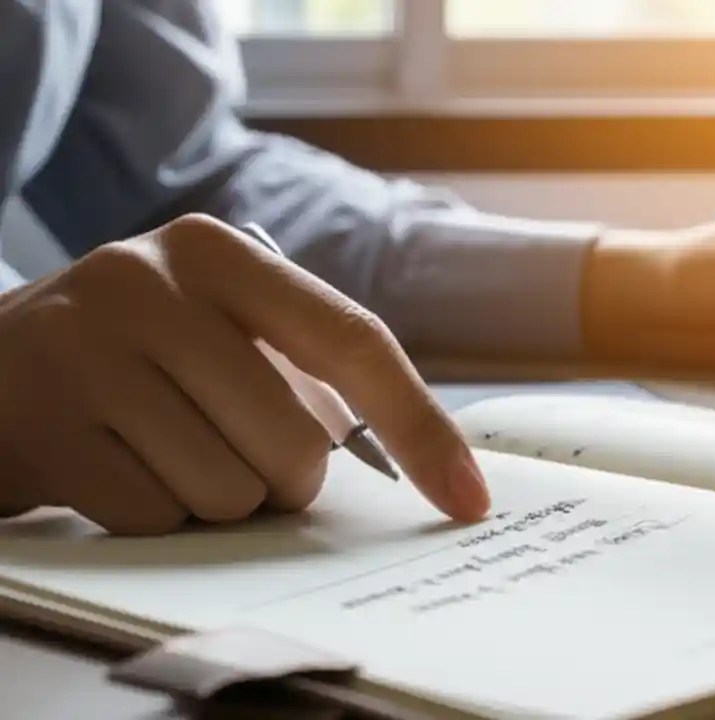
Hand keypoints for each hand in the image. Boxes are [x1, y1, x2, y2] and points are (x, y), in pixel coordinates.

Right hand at [0, 215, 486, 533]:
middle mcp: (149, 282)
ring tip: (161, 450)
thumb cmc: (137, 359)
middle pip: (297, 442)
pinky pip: (153, 516)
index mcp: (218, 253)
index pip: (355, 342)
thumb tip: (427, 464)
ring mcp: (83, 347)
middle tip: (231, 450)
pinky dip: (152, 515)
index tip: (469, 498)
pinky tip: (115, 468)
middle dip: (283, 478)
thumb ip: (307, 373)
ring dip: (214, 500)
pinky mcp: (38, 421)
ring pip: (228, 491)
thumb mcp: (217, 330)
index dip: (422, 428)